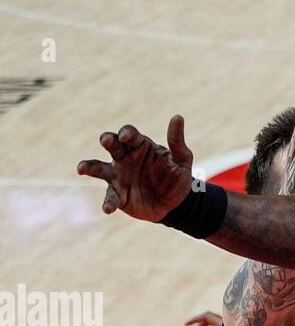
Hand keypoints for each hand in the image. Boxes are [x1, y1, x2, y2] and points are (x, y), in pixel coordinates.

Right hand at [77, 115, 193, 220]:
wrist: (176, 204)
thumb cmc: (177, 177)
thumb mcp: (182, 159)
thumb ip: (177, 141)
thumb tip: (178, 117)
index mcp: (141, 146)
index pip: (130, 135)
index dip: (127, 134)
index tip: (128, 137)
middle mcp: (125, 158)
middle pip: (112, 145)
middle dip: (108, 140)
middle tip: (107, 140)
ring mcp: (119, 176)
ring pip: (99, 168)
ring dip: (89, 166)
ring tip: (82, 168)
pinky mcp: (118, 195)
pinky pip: (110, 197)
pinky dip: (108, 202)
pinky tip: (109, 208)